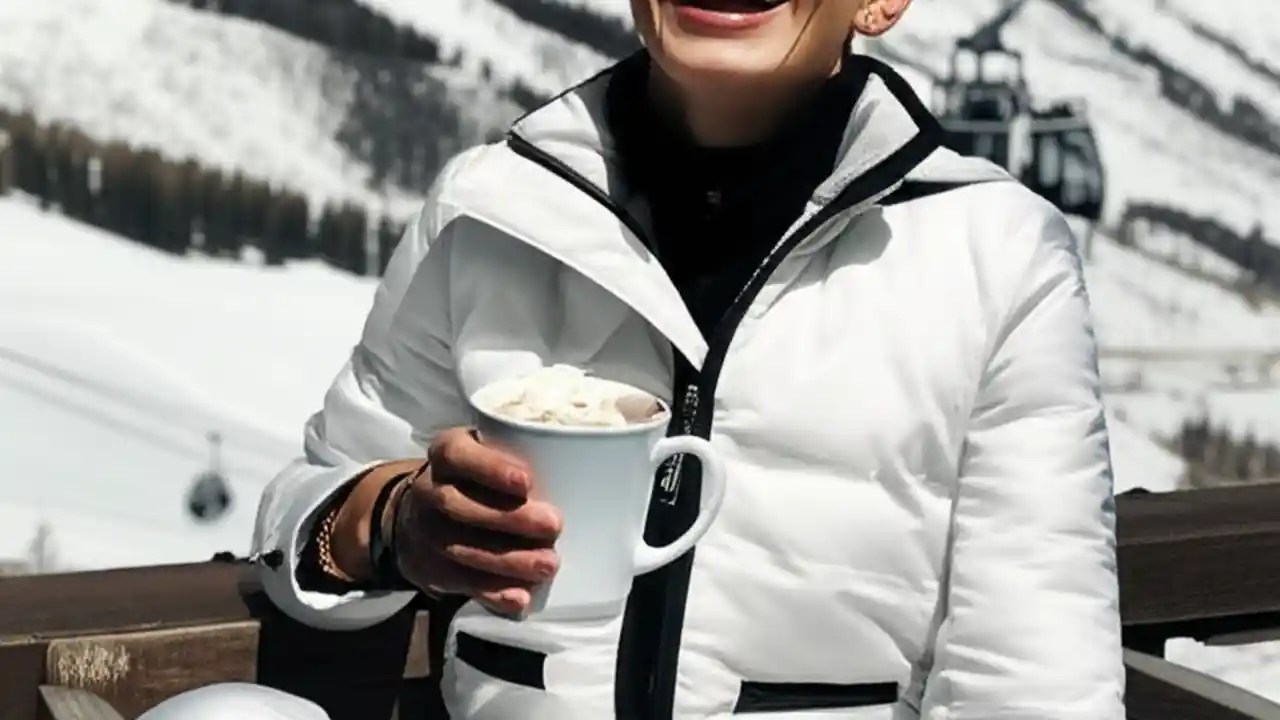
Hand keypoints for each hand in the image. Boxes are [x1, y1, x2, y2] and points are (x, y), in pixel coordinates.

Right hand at [395, 428, 562, 615]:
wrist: (424, 515)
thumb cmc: (480, 478)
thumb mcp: (490, 454)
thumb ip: (523, 456)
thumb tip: (585, 468)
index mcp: (447, 453)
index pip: (458, 454)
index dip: (489, 468)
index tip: (526, 481)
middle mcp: (429, 490)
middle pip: (459, 505)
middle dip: (508, 518)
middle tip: (553, 526)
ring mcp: (424, 531)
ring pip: (460, 548)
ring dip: (507, 560)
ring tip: (548, 565)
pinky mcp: (429, 568)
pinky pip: (459, 582)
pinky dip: (491, 592)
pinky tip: (520, 598)